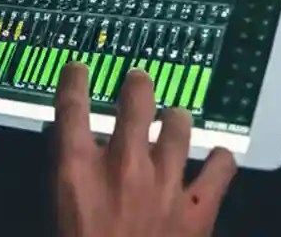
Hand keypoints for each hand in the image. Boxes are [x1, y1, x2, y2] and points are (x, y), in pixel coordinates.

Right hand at [53, 63, 236, 236]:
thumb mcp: (59, 211)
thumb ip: (68, 180)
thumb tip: (74, 157)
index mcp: (78, 169)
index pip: (72, 107)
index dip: (75, 80)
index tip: (79, 69)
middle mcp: (124, 164)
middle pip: (136, 99)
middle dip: (138, 84)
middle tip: (139, 80)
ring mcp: (166, 183)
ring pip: (180, 125)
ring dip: (176, 119)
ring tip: (175, 117)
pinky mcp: (198, 208)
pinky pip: (221, 169)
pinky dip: (221, 161)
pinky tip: (219, 158)